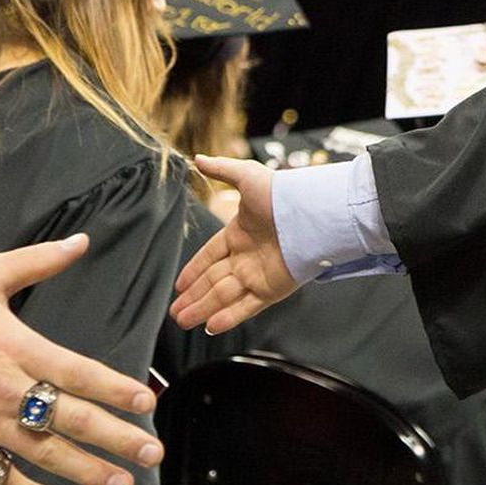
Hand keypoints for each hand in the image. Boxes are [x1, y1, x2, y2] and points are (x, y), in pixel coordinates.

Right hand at [0, 234, 163, 484]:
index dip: (115, 389)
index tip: (147, 403)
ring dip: (83, 471)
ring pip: (40, 452)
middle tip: (152, 454)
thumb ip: (39, 261)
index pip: (78, 372)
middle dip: (115, 439)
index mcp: (17, 347)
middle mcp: (4, 388)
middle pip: (70, 418)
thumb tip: (83, 241)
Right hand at [169, 157, 297, 334]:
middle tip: (174, 312)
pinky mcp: (272, 289)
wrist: (311, 213)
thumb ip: (222, 169)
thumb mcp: (247, 176)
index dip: (193, 271)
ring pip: (223, 297)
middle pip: (212, 281)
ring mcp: (258, 274)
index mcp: (239, 233)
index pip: (209, 256)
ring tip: (182, 321)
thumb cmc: (282, 193)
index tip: (178, 285)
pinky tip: (211, 326)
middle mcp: (246, 257)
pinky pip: (246, 306)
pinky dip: (229, 317)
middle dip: (193, 297)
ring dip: (203, 309)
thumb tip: (198, 158)